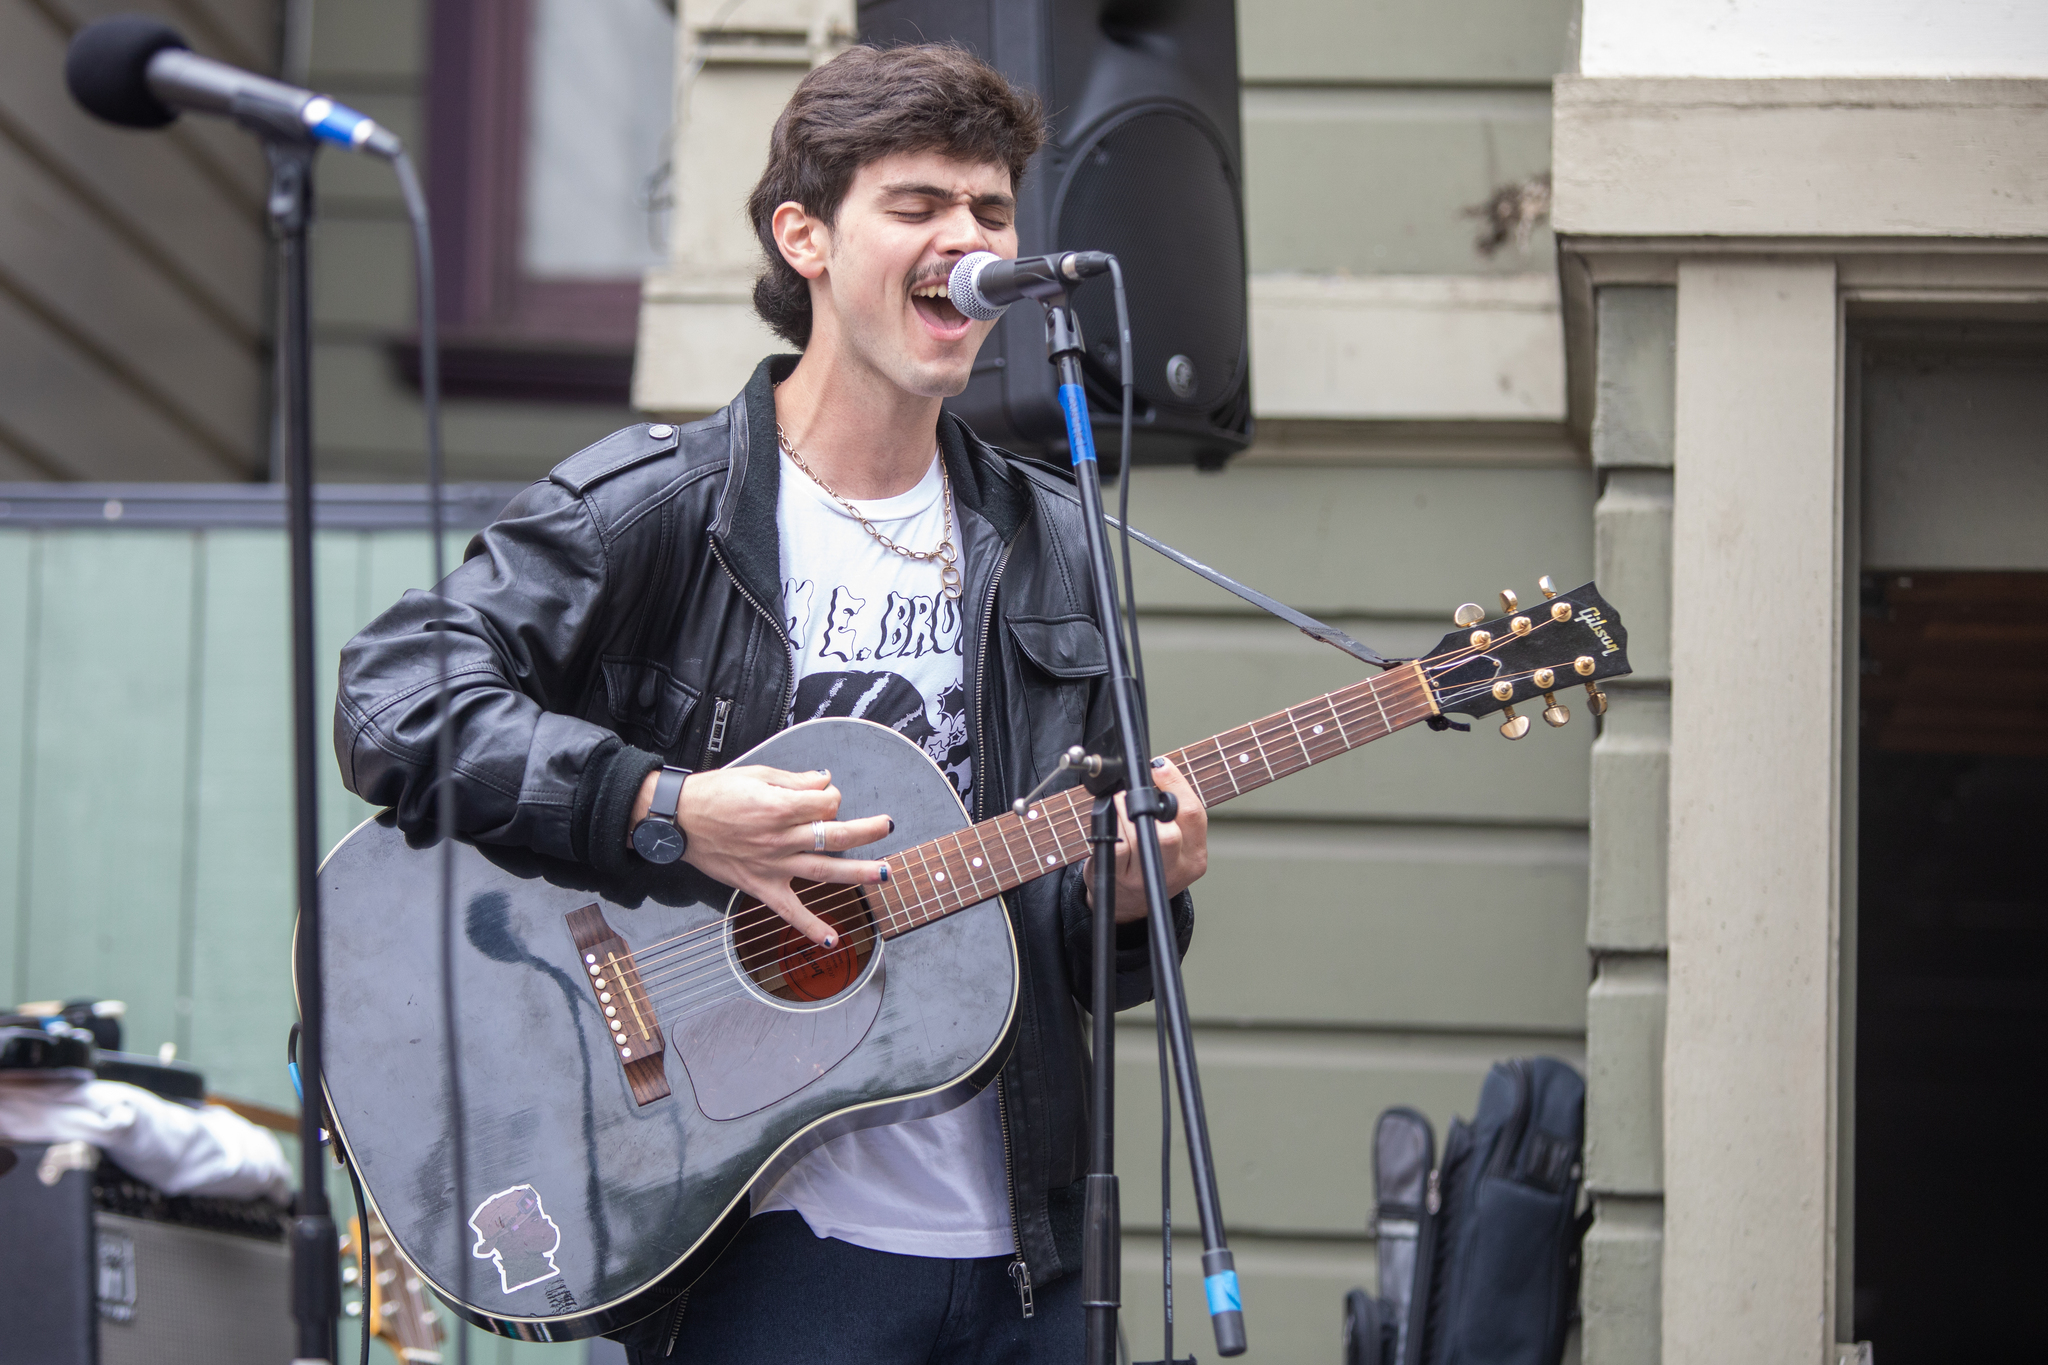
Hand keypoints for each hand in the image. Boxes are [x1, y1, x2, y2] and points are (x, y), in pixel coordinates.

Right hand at [632, 765, 891, 946]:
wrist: (677, 820)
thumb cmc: (714, 794)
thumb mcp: (757, 774)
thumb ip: (795, 780)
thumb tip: (825, 781)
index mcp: (779, 807)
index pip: (825, 802)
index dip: (830, 795)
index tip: (823, 795)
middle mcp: (780, 839)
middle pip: (835, 835)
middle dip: (866, 830)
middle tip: (887, 826)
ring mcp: (772, 866)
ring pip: (824, 871)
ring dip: (858, 873)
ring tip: (884, 873)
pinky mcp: (761, 886)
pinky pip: (790, 912)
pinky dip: (811, 927)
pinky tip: (833, 940)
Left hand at [1083, 757, 1207, 922]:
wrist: (1127, 904)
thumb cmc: (1149, 861)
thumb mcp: (1175, 843)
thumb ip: (1173, 813)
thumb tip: (1158, 770)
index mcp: (1195, 856)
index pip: (1194, 815)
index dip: (1176, 785)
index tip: (1160, 766)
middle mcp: (1175, 870)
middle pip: (1169, 832)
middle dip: (1147, 803)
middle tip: (1131, 793)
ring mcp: (1145, 878)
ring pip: (1138, 836)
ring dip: (1123, 810)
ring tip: (1117, 803)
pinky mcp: (1119, 879)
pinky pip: (1116, 846)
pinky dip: (1110, 825)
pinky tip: (1107, 819)